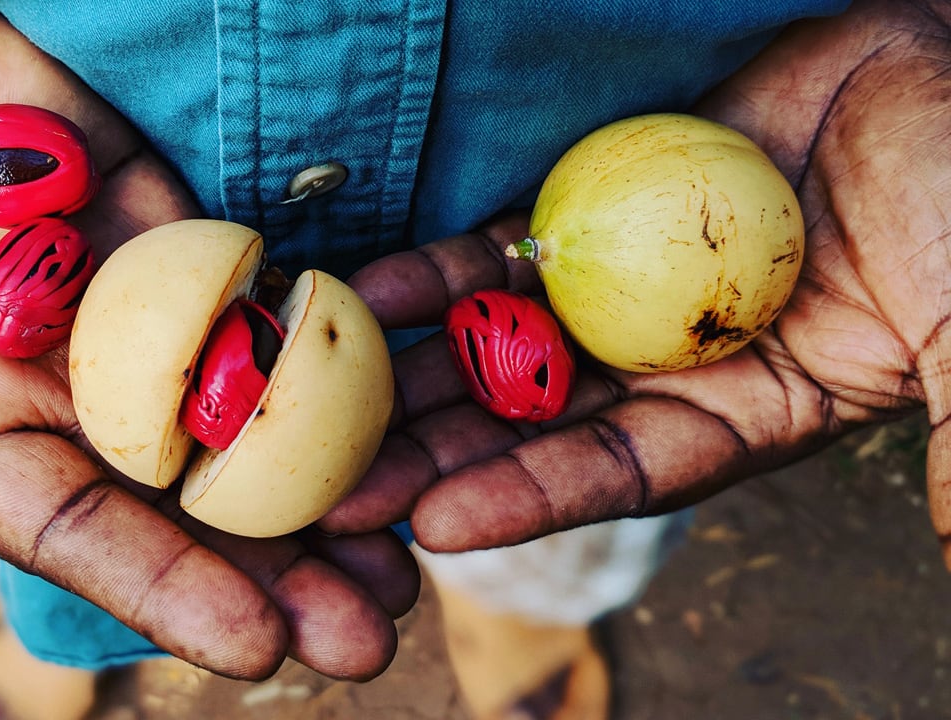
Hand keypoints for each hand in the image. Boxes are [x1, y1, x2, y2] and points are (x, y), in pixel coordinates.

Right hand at [0, 0, 416, 679]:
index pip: (75, 525)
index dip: (165, 587)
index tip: (262, 650)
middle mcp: (47, 370)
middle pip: (182, 483)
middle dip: (279, 554)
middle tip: (381, 622)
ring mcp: (107, 287)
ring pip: (232, 390)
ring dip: (323, 455)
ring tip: (416, 523)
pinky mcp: (147, 206)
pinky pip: (239, 270)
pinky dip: (310, 319)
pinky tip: (393, 371)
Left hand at [327, 0, 950, 566]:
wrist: (942, 71)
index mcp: (740, 411)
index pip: (618, 473)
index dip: (528, 501)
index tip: (438, 526)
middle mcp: (664, 359)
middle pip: (532, 421)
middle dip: (436, 455)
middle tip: (338, 487)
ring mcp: (621, 285)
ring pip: (499, 341)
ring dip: (414, 371)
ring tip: (325, 397)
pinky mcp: (596, 208)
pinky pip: (502, 247)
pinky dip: (437, 273)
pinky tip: (369, 293)